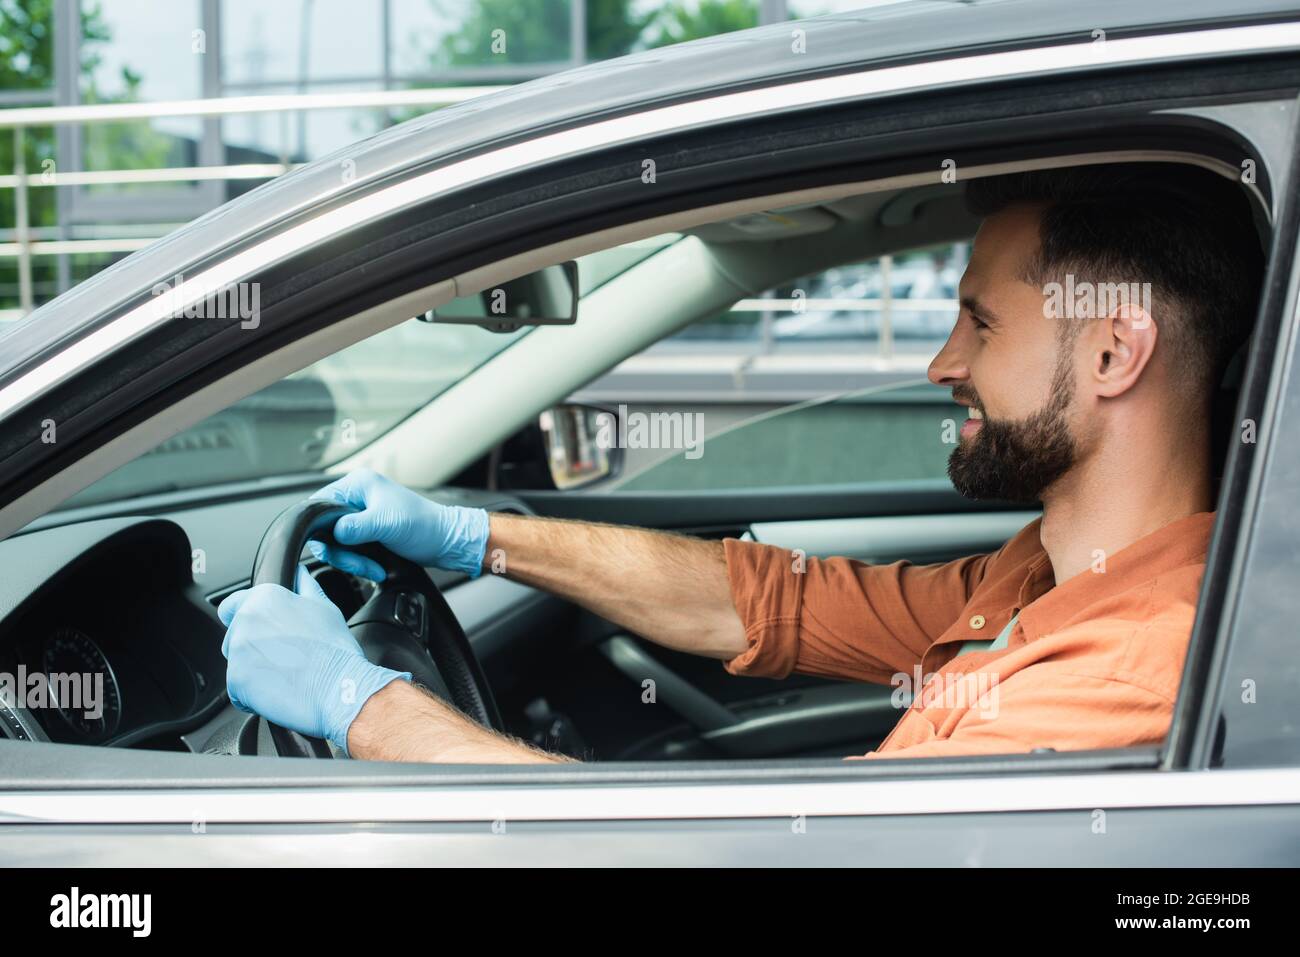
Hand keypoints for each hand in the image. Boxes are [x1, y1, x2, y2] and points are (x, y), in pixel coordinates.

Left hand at [218, 565, 410, 754]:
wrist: (339, 689)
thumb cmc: (336, 651)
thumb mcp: (326, 609)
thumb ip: (306, 587)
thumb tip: (300, 573)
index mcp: (265, 598)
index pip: (231, 605)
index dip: (244, 619)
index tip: (258, 632)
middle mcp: (246, 620)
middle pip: (234, 637)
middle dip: (253, 648)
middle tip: (284, 657)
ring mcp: (238, 651)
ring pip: (237, 663)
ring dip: (254, 671)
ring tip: (286, 675)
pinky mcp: (235, 680)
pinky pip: (238, 690)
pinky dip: (254, 695)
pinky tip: (280, 691)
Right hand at [308, 468, 489, 580]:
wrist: (446, 542)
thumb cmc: (424, 525)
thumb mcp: (386, 523)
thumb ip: (355, 527)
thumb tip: (331, 533)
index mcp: (358, 485)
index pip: (320, 504)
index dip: (321, 528)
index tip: (333, 545)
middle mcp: (356, 498)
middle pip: (326, 529)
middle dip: (342, 552)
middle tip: (359, 563)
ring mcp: (361, 517)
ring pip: (337, 544)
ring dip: (353, 561)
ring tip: (373, 567)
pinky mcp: (367, 534)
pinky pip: (350, 551)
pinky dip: (360, 563)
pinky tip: (376, 567)